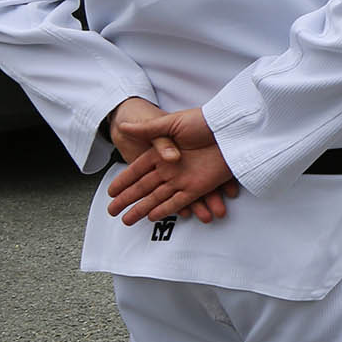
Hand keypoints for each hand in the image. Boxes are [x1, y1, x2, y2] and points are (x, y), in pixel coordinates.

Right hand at [106, 106, 236, 225]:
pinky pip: (179, 201)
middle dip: (127, 200)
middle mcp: (170, 167)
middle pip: (144, 187)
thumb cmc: (203, 121)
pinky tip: (152, 217)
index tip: (110, 192)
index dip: (123, 181)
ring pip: (158, 197)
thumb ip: (148, 129)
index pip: (137, 170)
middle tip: (111, 212)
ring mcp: (184, 178)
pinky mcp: (199, 186)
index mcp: (162, 152)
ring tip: (127, 221)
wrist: (231, 129)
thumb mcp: (173, 122)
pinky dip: (166, 209)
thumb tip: (123, 126)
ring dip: (143, 209)